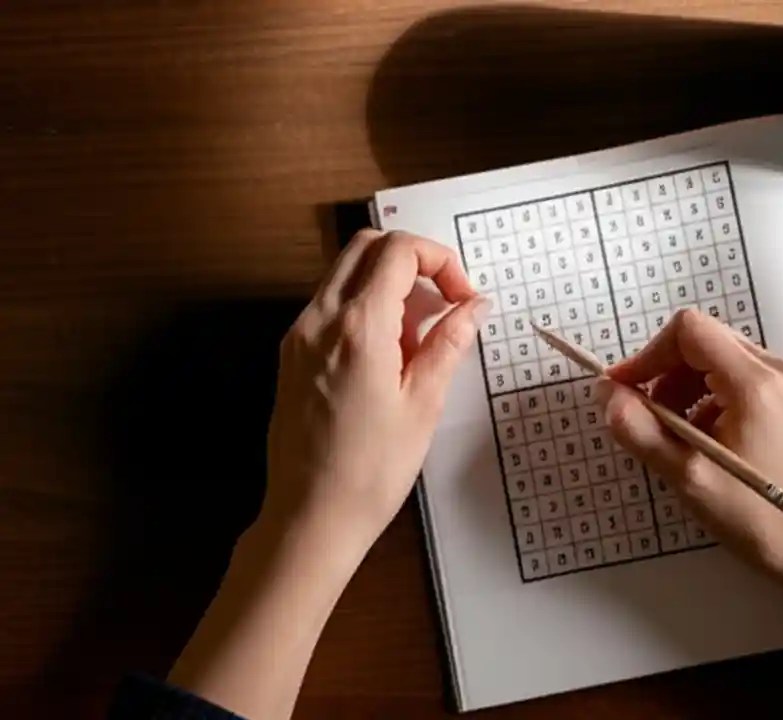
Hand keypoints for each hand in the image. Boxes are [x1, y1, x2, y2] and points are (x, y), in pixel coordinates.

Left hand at [264, 229, 489, 548]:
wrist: (310, 516)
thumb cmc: (370, 471)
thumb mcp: (424, 404)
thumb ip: (449, 343)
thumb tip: (474, 306)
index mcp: (357, 328)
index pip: (398, 251)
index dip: (440, 261)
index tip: (463, 298)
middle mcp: (319, 320)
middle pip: (366, 246)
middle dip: (413, 261)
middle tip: (445, 303)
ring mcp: (299, 335)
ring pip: (346, 273)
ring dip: (389, 285)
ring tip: (418, 340)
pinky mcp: (292, 355)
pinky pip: (330, 306)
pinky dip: (365, 308)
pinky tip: (389, 355)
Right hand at [603, 309, 782, 583]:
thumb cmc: (762, 522)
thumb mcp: (691, 478)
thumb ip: (642, 431)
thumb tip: (605, 393)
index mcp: (758, 383)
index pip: (690, 331)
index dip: (647, 355)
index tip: (623, 390)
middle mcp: (781, 371)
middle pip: (706, 341)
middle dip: (666, 373)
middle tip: (647, 418)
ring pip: (722, 360)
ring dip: (687, 388)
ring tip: (677, 436)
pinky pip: (742, 381)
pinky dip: (712, 400)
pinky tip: (707, 442)